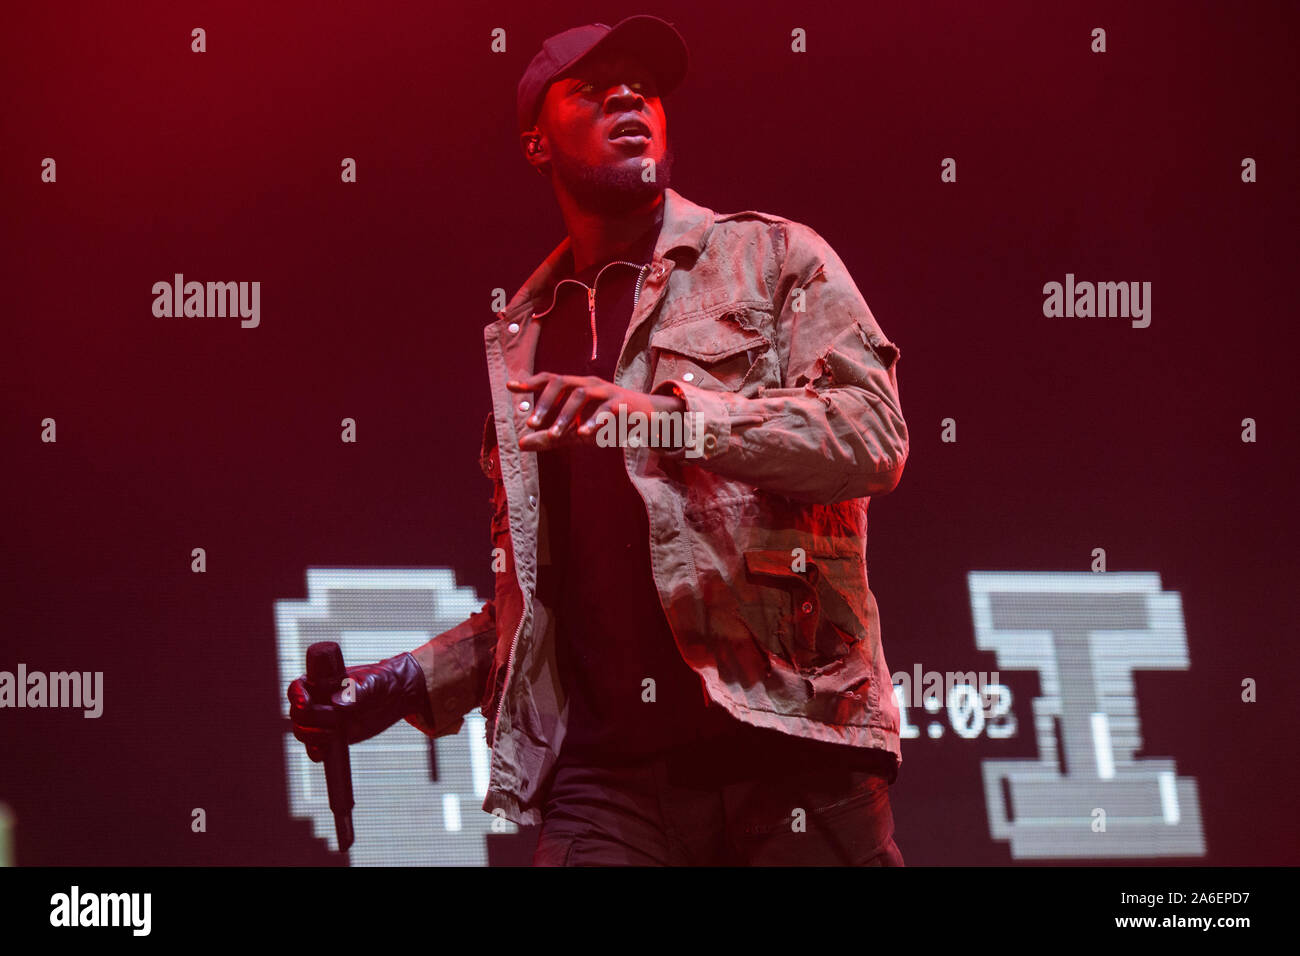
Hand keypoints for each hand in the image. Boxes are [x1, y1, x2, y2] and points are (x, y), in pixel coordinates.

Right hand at [286, 652, 429, 761]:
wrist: (394, 696)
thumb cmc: (381, 682)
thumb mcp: (372, 683)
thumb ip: (356, 691)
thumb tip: (338, 703)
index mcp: (320, 681)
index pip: (297, 688)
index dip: (296, 696)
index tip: (306, 703)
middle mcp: (317, 701)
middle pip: (297, 714)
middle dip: (311, 720)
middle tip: (336, 720)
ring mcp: (322, 720)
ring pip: (302, 732)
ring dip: (314, 737)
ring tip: (337, 732)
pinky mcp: (330, 736)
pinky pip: (315, 748)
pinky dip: (316, 752)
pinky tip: (325, 752)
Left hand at [507, 372, 683, 451]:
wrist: (646, 421)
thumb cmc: (606, 423)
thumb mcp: (576, 432)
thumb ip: (549, 437)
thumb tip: (520, 444)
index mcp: (576, 387)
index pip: (550, 379)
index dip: (530, 382)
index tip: (510, 387)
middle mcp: (588, 384)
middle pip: (562, 382)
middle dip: (545, 402)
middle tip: (531, 423)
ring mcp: (606, 391)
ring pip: (582, 395)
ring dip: (566, 415)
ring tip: (555, 434)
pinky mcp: (622, 404)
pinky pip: (606, 409)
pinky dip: (594, 421)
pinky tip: (584, 434)